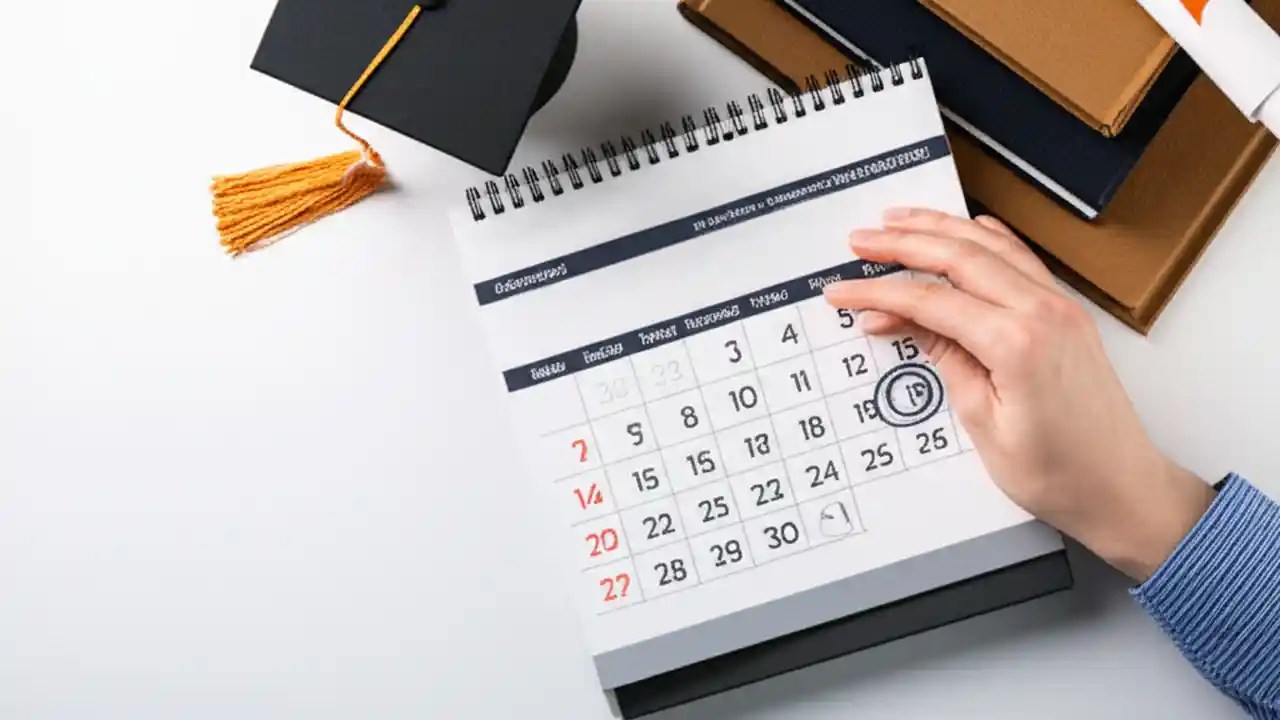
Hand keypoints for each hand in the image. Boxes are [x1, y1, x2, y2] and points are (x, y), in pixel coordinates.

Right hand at [824, 208, 1213, 580]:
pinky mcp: (1068, 314)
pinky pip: (1021, 259)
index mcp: (1016, 342)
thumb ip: (945, 359)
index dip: (879, 293)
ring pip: (991, 246)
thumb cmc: (1058, 473)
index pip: (931, 302)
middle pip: (960, 257)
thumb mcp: (983, 423)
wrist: (1124, 488)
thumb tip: (900, 321)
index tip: (842, 292)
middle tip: (860, 240)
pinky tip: (967, 227)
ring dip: (942, 229)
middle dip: (903, 244)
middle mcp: (1042, 311)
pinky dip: (987, 238)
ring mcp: (1060, 307)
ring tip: (898, 221)